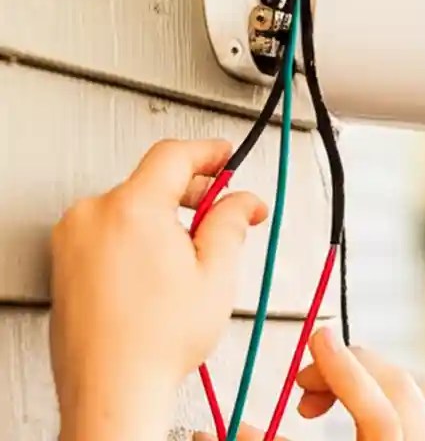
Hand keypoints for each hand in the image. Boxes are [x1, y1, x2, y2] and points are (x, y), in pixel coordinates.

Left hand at [50, 139, 266, 440]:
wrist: (112, 388)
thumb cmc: (154, 341)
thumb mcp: (216, 273)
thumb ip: (231, 222)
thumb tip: (244, 201)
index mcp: (131, 208)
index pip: (173, 156)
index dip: (209, 152)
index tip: (227, 156)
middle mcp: (92, 216)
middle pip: (150, 180)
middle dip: (192, 191)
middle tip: (226, 209)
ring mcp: (72, 240)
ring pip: (129, 206)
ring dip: (164, 216)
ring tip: (194, 251)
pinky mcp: (65, 262)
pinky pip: (108, 230)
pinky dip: (138, 235)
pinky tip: (163, 267)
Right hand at [195, 327, 424, 440]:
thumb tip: (221, 430)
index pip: (378, 411)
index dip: (344, 371)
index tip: (316, 341)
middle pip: (403, 392)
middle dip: (353, 370)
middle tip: (304, 382)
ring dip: (380, 380)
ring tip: (332, 396)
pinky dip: (405, 396)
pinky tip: (370, 409)